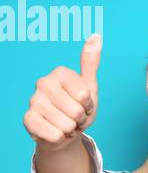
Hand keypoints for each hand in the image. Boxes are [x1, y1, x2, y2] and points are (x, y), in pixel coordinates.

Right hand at [24, 35, 100, 149]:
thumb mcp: (90, 85)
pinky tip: (56, 131)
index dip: (88, 103)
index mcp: (59, 73)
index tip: (84, 102)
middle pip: (75, 109)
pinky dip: (60, 137)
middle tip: (75, 115)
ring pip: (65, 124)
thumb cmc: (78, 106)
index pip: (84, 94)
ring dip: (71, 128)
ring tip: (67, 123)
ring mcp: (33, 101)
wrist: (64, 130)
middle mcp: (43, 83)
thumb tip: (95, 36)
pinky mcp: (27, 119)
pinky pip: (54, 134)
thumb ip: (91, 62)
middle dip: (80, 117)